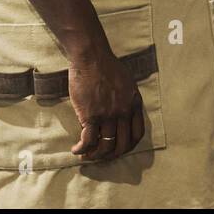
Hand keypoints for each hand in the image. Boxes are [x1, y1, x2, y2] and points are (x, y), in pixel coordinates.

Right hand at [69, 48, 145, 162]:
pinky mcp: (91, 116)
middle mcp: (123, 113)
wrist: (92, 58)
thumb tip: (124, 113)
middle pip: (122, 145)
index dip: (128, 146)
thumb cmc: (107, 66)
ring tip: (86, 156)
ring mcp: (108, 115)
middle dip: (111, 155)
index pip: (137, 134)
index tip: (118, 149)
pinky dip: (82, 150)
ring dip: (95, 156)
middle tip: (101, 156)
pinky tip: (76, 150)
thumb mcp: (127, 83)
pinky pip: (88, 141)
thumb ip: (127, 99)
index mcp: (134, 104)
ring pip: (105, 147)